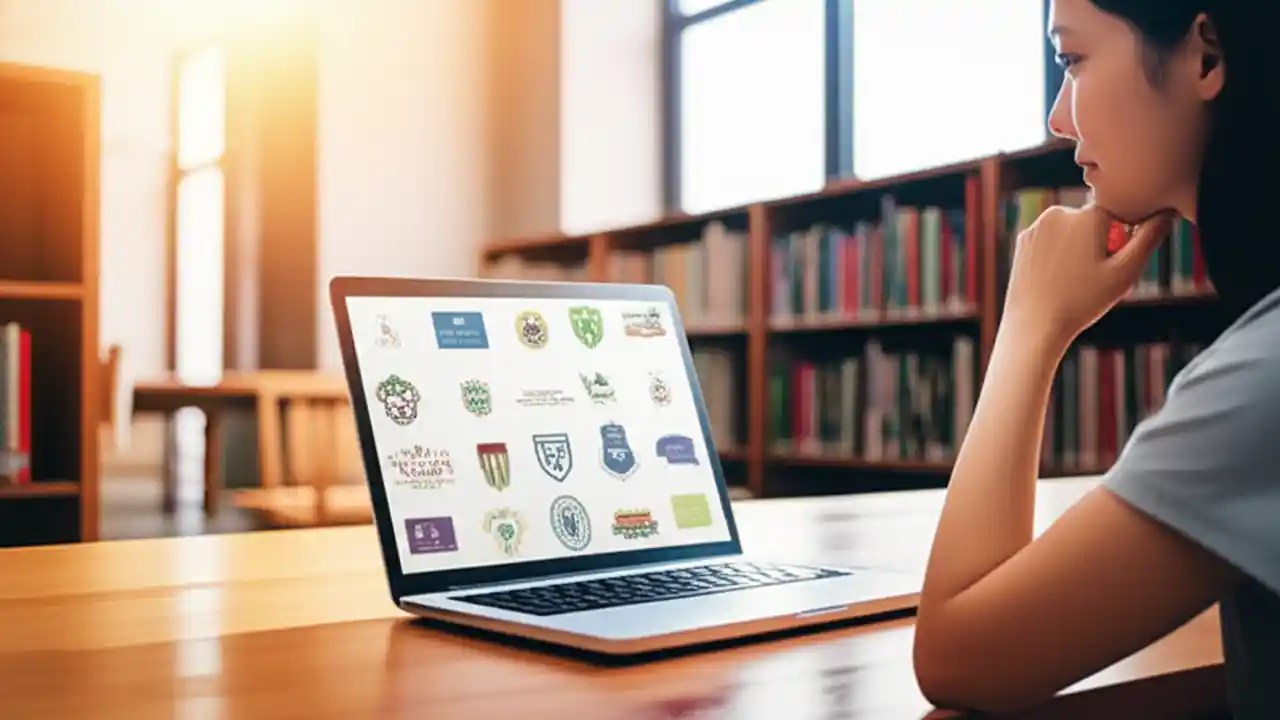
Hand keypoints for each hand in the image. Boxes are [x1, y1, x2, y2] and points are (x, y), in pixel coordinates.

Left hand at [1002, 204, 1175, 348]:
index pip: (1118, 215)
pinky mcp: (1022, 240)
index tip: (1110, 264)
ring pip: (1069, 232)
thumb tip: (1168, 212)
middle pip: (1091, 222)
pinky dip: (1054, 255)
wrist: (1035, 325)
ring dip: (1075, 248)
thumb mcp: (1125, 272)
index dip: (1119, 240)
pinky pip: (1049, 241)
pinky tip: (1053, 278)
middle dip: (1096, 243)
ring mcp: (1036, 225)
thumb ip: (1149, 238)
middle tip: (1090, 276)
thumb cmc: (1082, 301)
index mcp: (1088, 215)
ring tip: (1071, 279)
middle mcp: (1060, 211)